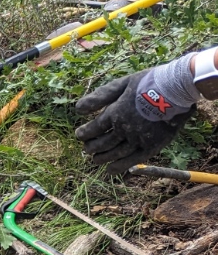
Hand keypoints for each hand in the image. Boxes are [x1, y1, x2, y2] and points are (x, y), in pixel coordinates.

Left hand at [75, 61, 196, 173]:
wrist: (177, 89)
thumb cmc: (148, 83)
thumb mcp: (122, 84)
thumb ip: (100, 96)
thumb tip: (77, 109)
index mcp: (115, 113)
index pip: (93, 129)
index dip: (84, 133)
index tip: (80, 135)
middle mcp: (124, 129)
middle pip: (102, 143)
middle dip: (91, 147)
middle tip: (86, 150)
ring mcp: (138, 139)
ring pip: (115, 153)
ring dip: (102, 158)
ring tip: (95, 160)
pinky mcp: (152, 146)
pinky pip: (132, 160)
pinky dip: (119, 166)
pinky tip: (110, 171)